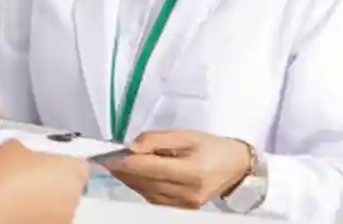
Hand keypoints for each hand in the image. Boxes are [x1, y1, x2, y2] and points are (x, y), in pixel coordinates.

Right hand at [0, 140, 89, 222]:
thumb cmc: (1, 176)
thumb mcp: (13, 146)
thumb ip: (32, 150)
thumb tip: (33, 158)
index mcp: (73, 172)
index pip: (80, 161)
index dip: (63, 159)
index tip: (44, 159)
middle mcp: (75, 198)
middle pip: (70, 183)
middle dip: (54, 178)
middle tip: (29, 174)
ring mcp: (64, 219)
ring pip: (59, 203)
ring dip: (46, 198)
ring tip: (19, 193)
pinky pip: (47, 217)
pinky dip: (37, 214)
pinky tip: (16, 209)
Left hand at [103, 129, 252, 208]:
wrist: (236, 166)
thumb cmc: (211, 146)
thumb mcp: (186, 134)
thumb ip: (156, 140)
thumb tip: (131, 148)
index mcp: (192, 171)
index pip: (151, 168)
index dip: (127, 163)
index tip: (109, 156)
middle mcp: (188, 192)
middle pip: (146, 182)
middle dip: (124, 171)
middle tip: (106, 160)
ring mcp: (186, 204)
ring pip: (147, 193)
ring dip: (129, 180)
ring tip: (117, 166)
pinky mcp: (183, 208)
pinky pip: (154, 199)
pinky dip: (141, 187)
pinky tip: (133, 176)